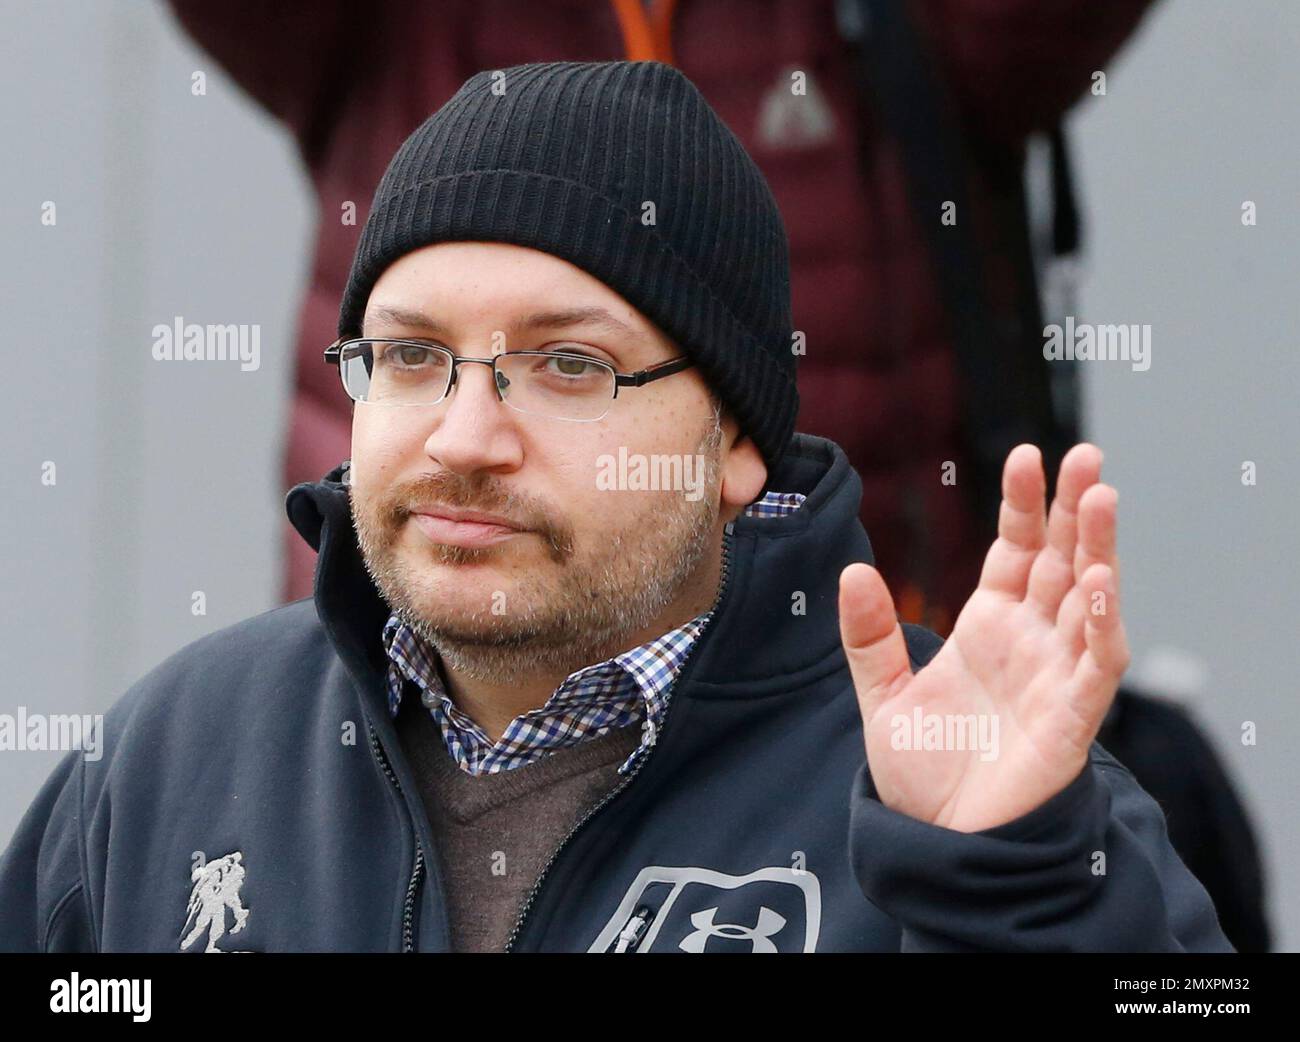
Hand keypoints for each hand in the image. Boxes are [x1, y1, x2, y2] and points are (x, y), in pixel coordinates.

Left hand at [838, 444, 1128, 831]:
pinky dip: (1102, 619)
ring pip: (1088, 598)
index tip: (1028, 457)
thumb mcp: (882, 695)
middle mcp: (1030, 641)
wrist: (939, 841)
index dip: (1024, 506)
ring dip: (1097, 548)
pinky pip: (1097, 660)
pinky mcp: (1072, 715)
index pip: (1016, 551)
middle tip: (1083, 456)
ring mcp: (1055, 674)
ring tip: (1099, 495)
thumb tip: (852, 572)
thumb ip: (868, 637)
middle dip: (1073, 509)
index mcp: (989, 627)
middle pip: (1060, 561)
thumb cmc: (923, 772)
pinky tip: (1100, 577)